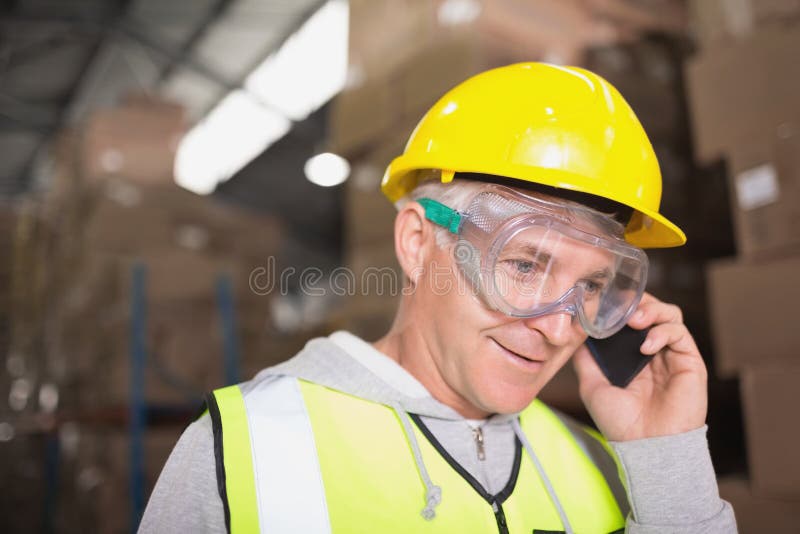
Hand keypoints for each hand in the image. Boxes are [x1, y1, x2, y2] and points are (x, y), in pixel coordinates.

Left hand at [572, 293, 707, 441]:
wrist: (646, 447)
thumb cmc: (619, 422)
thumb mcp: (591, 385)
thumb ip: (585, 359)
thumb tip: (575, 334)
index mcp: (630, 355)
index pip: (629, 318)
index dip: (620, 306)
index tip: (604, 301)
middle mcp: (652, 352)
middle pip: (651, 310)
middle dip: (637, 302)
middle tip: (622, 306)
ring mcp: (672, 355)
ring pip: (669, 314)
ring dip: (652, 310)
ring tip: (635, 320)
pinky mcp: (690, 362)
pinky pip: (680, 333)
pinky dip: (662, 332)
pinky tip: (646, 346)